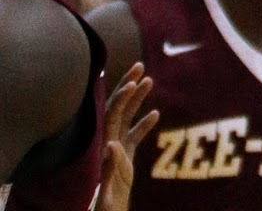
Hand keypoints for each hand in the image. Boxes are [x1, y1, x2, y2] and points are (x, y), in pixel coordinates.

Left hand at [97, 63, 157, 210]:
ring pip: (126, 118)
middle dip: (127, 87)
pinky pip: (134, 136)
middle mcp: (110, 143)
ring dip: (137, 99)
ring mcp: (118, 149)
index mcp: (105, 148)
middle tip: (139, 66)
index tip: (133, 83)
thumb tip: (112, 144)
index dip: (121, 98)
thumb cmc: (107, 208)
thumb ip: (110, 168)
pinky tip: (156, 113)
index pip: (111, 115)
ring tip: (149, 80)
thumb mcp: (107, 191)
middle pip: (117, 109)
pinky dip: (143, 123)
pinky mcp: (126, 159)